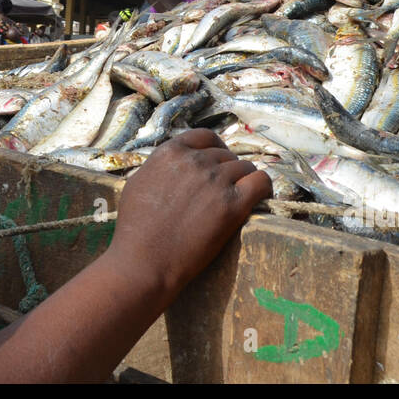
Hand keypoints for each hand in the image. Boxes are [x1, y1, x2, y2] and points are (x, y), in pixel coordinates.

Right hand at [109, 129, 270, 301]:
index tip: (217, 163)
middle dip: (227, 170)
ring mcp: (215, 181)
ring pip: (245, 168)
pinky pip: (261, 182)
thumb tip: (172, 165)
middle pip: (226, 155)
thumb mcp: (138, 183)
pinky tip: (261, 197)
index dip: (215, 149)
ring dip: (244, 181)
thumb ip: (159, 168)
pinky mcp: (232, 205)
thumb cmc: (134, 229)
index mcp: (170, 152)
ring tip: (240, 198)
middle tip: (224, 192)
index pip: (205, 137)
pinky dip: (264, 187)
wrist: (144, 261)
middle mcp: (195, 161)